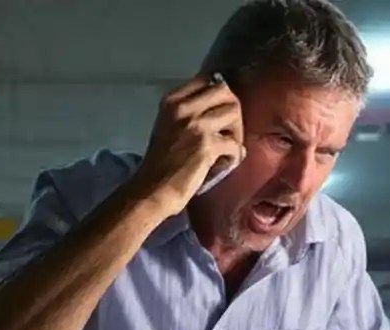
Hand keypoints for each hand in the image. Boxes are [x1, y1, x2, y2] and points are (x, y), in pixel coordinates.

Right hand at [128, 74, 245, 216]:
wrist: (153, 189)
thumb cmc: (163, 162)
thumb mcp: (171, 124)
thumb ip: (192, 111)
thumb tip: (223, 105)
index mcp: (172, 100)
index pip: (208, 80)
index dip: (222, 98)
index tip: (222, 116)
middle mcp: (183, 107)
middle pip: (225, 92)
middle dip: (233, 113)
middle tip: (228, 133)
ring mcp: (195, 125)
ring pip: (234, 114)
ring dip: (237, 134)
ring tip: (226, 149)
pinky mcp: (206, 146)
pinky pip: (235, 145)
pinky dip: (234, 156)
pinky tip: (223, 164)